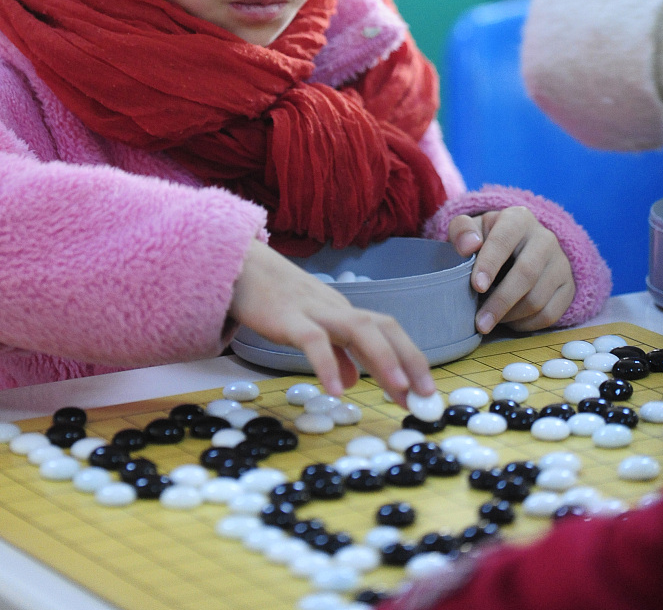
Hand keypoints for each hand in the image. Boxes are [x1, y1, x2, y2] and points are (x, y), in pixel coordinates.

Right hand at [229, 239, 434, 403]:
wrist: (236, 265)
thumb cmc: (273, 299)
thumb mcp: (308, 327)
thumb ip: (333, 353)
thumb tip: (351, 381)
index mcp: (342, 312)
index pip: (386, 331)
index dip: (410, 359)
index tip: (426, 394)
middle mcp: (335, 308)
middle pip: (382, 326)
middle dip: (408, 360)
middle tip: (425, 397)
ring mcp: (312, 310)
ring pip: (357, 328)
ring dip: (382, 358)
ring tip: (398, 391)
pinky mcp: (286, 318)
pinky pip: (312, 341)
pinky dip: (326, 365)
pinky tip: (335, 392)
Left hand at [448, 206, 575, 333]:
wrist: (520, 247)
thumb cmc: (489, 239)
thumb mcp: (472, 229)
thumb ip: (462, 231)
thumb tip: (468, 246)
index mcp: (518, 219)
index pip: (503, 241)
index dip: (489, 265)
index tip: (476, 287)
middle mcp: (545, 238)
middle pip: (526, 274)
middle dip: (500, 302)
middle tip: (480, 323)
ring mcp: (560, 263)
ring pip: (538, 298)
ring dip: (511, 315)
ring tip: (490, 320)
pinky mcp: (568, 286)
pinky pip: (550, 314)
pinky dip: (526, 324)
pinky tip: (509, 321)